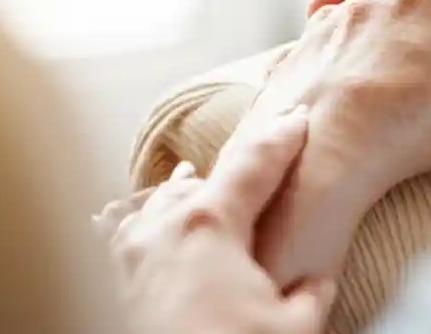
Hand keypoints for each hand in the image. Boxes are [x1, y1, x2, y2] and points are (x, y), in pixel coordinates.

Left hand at [99, 106, 334, 333]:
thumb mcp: (293, 329)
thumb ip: (309, 297)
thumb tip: (317, 283)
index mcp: (211, 224)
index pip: (255, 166)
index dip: (281, 139)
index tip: (299, 118)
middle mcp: (163, 228)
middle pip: (203, 179)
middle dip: (235, 168)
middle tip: (261, 149)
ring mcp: (131, 255)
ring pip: (158, 203)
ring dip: (182, 190)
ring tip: (190, 177)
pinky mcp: (114, 286)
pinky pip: (124, 234)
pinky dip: (138, 219)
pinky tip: (131, 219)